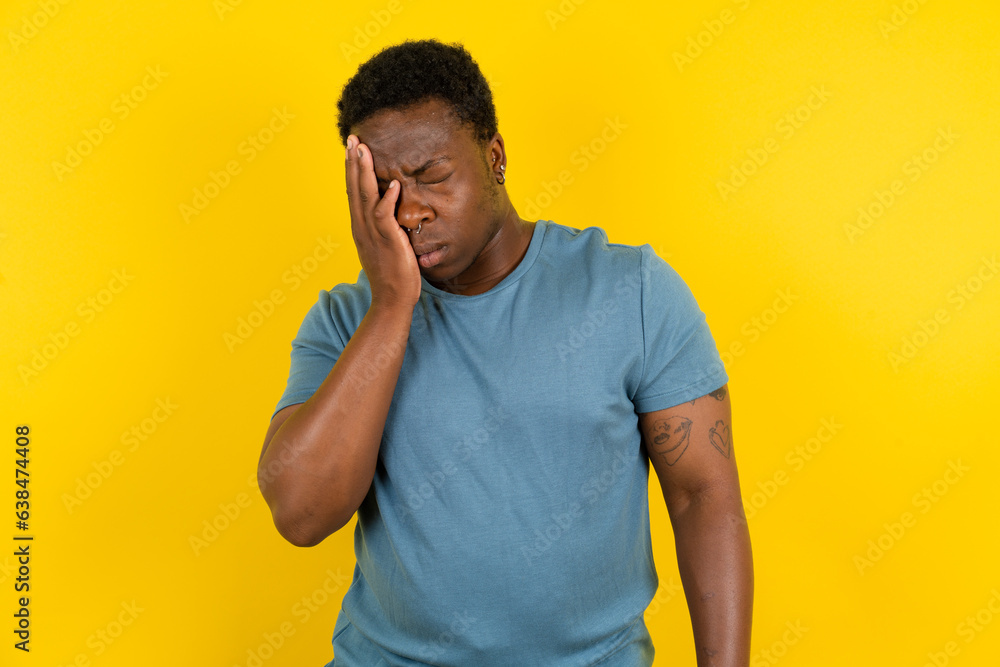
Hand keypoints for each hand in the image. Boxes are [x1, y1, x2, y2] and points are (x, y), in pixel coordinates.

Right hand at [345, 134, 420, 310]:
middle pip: (355, 188)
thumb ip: (383, 227)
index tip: (352, 149)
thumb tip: (388, 212)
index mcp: (360, 227)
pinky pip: (384, 216)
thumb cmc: (392, 274)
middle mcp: (362, 227)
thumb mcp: (384, 246)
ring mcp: (372, 234)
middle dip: (353, 162)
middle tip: (353, 139)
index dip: (352, 170)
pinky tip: (394, 184)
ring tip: (364, 149)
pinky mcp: (387, 241)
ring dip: (364, 172)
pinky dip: (388, 199)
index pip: (353, 192)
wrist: (392, 300)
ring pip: (365, 196)